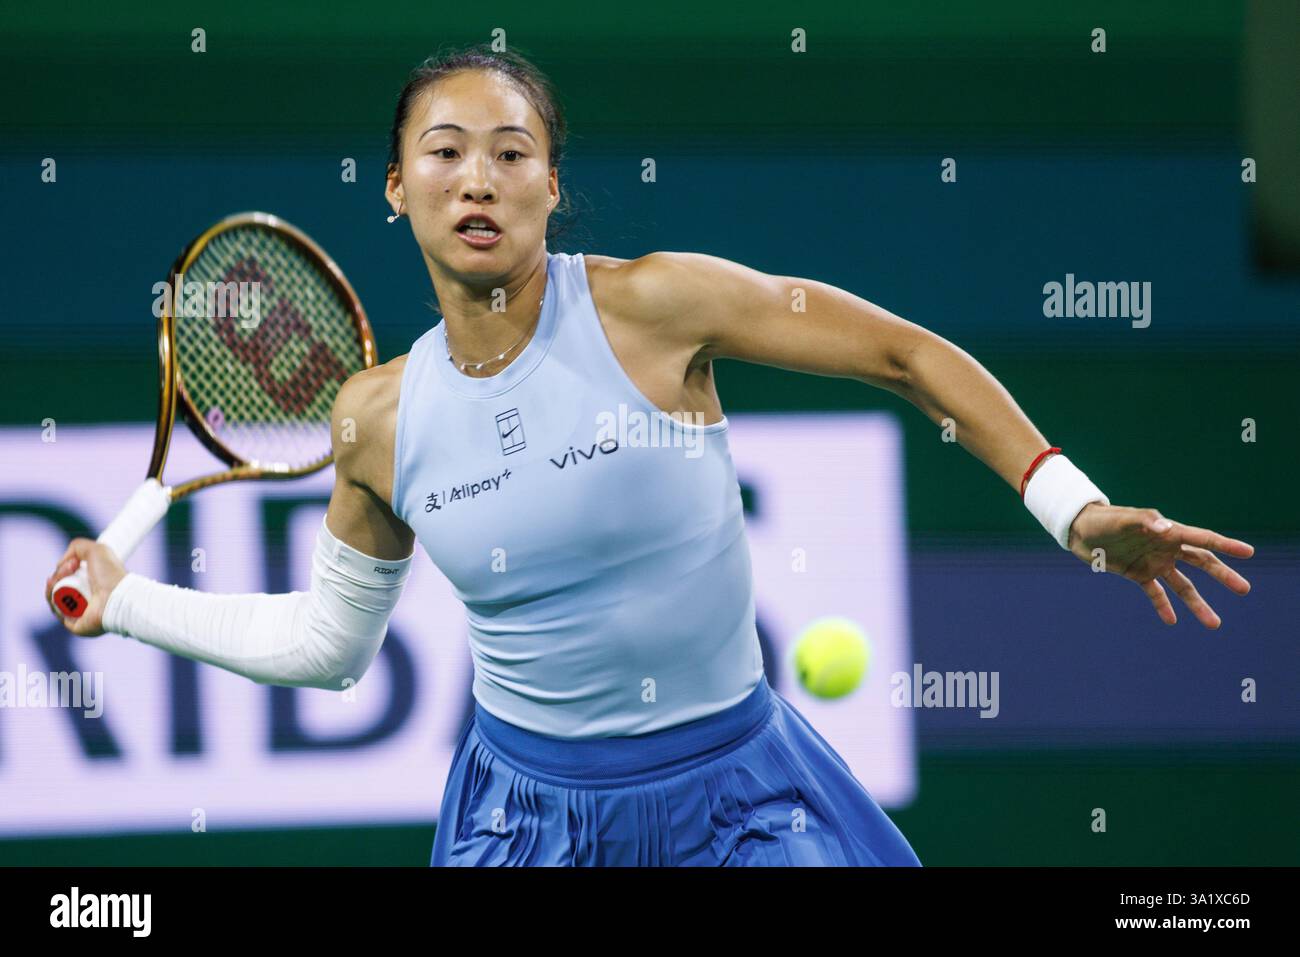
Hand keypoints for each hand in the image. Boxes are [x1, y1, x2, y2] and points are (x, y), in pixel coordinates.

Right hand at [44, 539, 127, 637]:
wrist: (117, 596)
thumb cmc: (111, 574)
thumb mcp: (96, 550)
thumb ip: (77, 547)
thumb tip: (62, 563)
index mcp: (93, 585)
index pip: (69, 578)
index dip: (63, 571)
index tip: (69, 564)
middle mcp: (86, 599)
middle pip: (59, 587)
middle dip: (57, 576)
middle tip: (69, 568)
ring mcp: (79, 612)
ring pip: (54, 598)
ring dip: (52, 585)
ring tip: (62, 576)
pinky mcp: (74, 624)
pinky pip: (57, 611)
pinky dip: (52, 599)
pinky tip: (55, 589)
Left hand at [1066, 503, 1252, 628]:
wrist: (1081, 530)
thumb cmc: (1104, 520)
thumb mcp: (1124, 520)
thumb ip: (1145, 522)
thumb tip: (1166, 527)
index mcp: (1168, 531)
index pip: (1203, 539)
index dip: (1226, 545)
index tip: (1249, 552)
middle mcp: (1166, 548)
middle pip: (1201, 563)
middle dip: (1223, 576)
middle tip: (1244, 589)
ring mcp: (1154, 562)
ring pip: (1183, 585)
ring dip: (1198, 603)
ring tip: (1214, 623)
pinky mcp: (1138, 574)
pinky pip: (1156, 593)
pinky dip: (1164, 606)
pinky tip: (1172, 621)